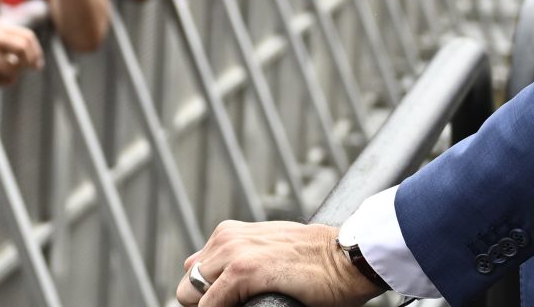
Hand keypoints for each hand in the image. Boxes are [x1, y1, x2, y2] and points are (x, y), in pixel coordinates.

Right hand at [0, 21, 42, 88]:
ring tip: (3, 75)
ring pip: (11, 70)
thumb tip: (36, 60)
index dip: (36, 52)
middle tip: (29, 69)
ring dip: (11, 77)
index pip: (27, 37)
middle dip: (29, 62)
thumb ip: (12, 41)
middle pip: (23, 48)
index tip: (36, 63)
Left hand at [178, 220, 379, 306]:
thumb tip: (213, 276)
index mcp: (228, 234)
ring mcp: (233, 253)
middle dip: (202, 303)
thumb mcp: (269, 249)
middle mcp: (225, 239)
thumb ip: (240, 257)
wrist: (345, 258)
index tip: (224, 305)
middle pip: (188, 284)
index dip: (205, 295)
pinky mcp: (244, 270)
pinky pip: (210, 304)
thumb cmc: (314, 260)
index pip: (193, 272)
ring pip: (191, 294)